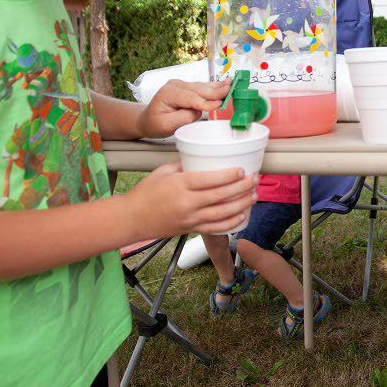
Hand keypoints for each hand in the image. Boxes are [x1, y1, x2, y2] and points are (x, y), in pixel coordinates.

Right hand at [126, 164, 257, 237]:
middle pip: (221, 196)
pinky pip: (216, 228)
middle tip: (255, 179)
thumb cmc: (146, 192)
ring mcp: (190, 219)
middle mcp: (187, 203)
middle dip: (242, 188)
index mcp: (180, 185)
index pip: (209, 180)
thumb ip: (184, 164)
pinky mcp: (191, 229)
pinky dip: (232, 223)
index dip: (229, 176)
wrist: (132, 219)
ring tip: (254, 195)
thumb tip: (202, 157)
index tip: (242, 170)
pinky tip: (243, 216)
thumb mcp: (163, 171)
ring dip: (242, 205)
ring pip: (223, 213)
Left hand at [136, 79, 230, 138]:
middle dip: (215, 91)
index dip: (205, 102)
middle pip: (199, 89)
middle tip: (230, 90)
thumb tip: (199, 112)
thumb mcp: (166, 125)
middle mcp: (176, 85)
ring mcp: (182, 84)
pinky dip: (214, 87)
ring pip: (202, 87)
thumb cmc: (155, 123)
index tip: (219, 105)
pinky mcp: (188, 87)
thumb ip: (183, 117)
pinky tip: (225, 84)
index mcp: (168, 93)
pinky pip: (202, 88)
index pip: (190, 98)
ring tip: (231, 84)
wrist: (148, 119)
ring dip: (217, 87)